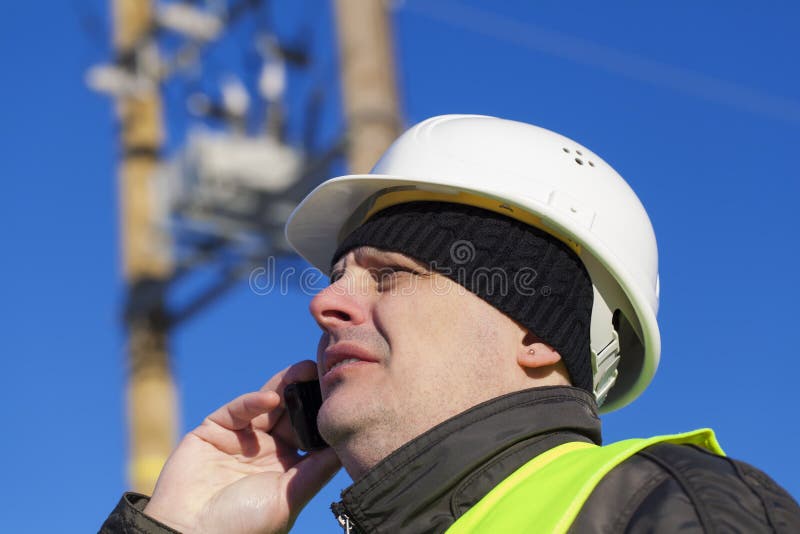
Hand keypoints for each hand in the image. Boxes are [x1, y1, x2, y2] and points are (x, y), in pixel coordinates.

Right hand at [143, 361, 339, 533]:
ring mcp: (239, 438)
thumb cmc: (244, 527)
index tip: (342, 392)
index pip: (308, 430)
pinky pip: (237, 410)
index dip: (322, 412)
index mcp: (286, 467)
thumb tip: (348, 448)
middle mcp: (265, 449)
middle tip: (325, 370)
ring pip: (266, 404)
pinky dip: (253, 401)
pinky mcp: (213, 430)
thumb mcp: (289, 498)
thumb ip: (316, 471)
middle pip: (290, 412)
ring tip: (305, 369)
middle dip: (306, 391)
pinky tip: (271, 398)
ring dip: (285, 385)